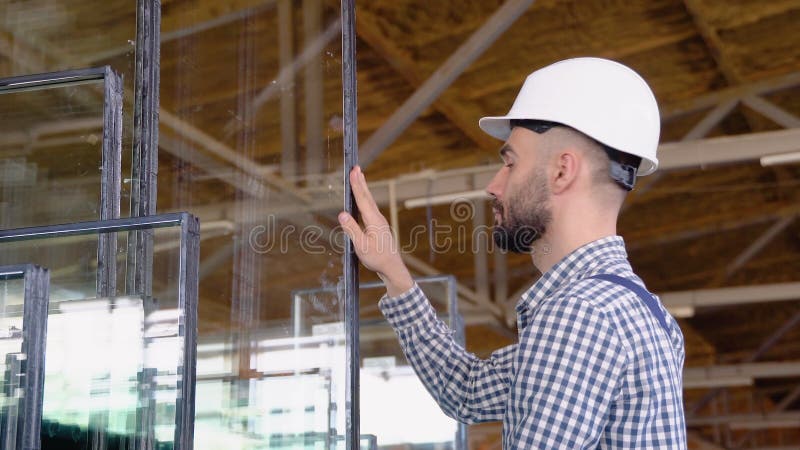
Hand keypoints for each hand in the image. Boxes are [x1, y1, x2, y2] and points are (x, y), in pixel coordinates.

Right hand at [338, 166, 413, 296]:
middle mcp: (377, 217)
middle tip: (356, 167)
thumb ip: (352, 229)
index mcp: (373, 220)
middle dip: (360, 181)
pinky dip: (365, 197)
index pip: (362, 199)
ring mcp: (379, 221)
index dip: (356, 184)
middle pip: (367, 196)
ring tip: (359, 176)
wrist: (391, 267)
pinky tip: (363, 197)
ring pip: (369, 200)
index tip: (353, 171)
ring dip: (363, 187)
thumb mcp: (361, 245)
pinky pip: (370, 207)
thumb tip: (342, 214)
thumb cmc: (377, 258)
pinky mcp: (378, 225)